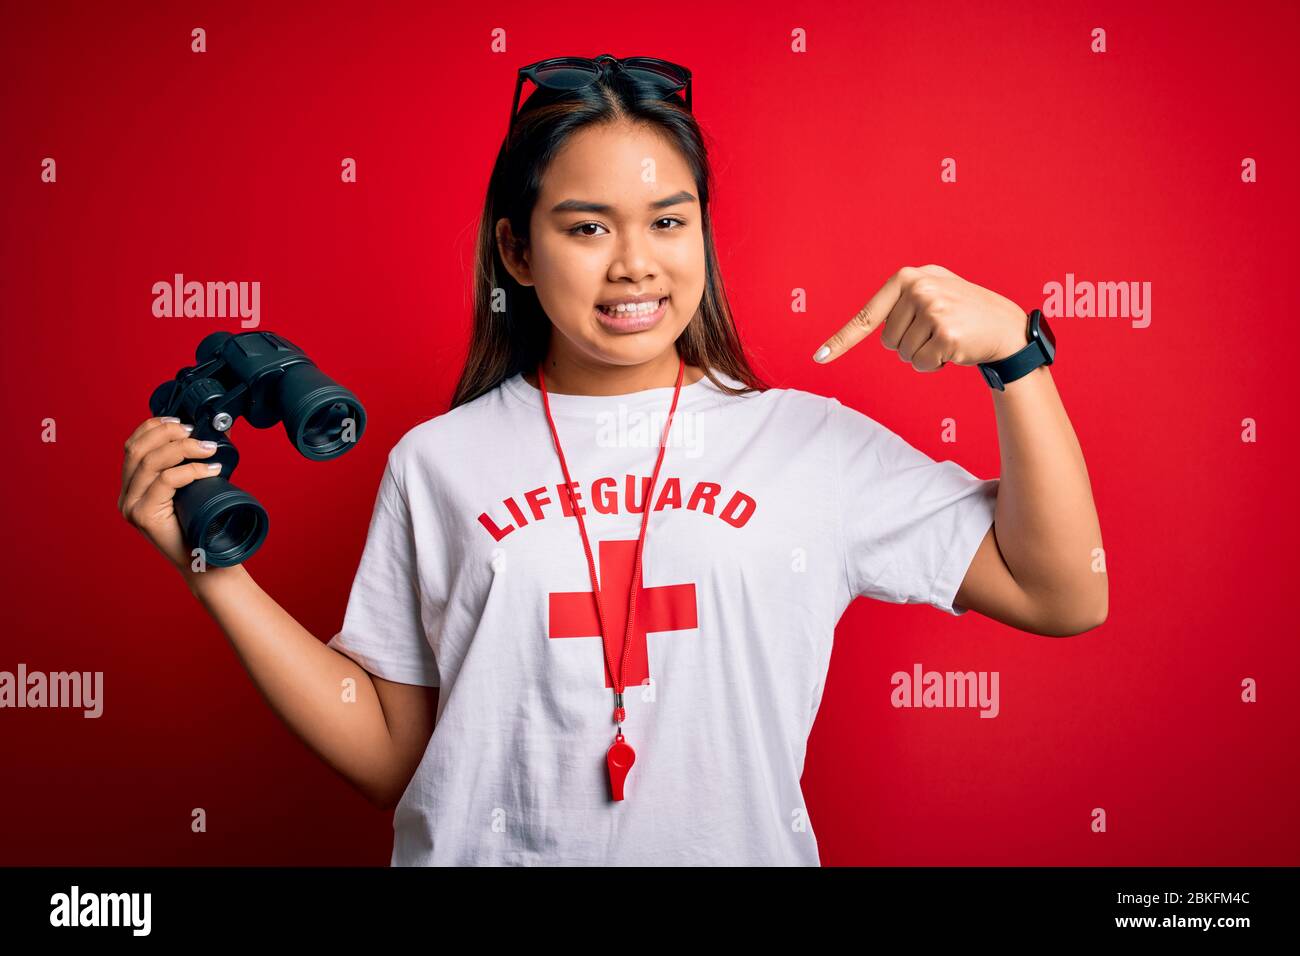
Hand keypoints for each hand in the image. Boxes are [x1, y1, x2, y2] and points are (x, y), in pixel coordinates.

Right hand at [118, 416, 222, 573]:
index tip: (181, 422)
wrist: (206, 561)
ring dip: (183, 449)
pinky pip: (165, 482)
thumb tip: (216, 429)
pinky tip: (211, 470)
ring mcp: (131, 506)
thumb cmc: (203, 524)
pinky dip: (190, 470)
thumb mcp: (195, 485)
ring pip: (150, 463)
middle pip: (137, 450)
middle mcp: (127, 496)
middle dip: (169, 434)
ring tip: (209, 449)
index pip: (132, 446)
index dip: (154, 427)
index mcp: (133, 486)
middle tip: (197, 435)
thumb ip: (193, 460)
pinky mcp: (143, 516)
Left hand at [812, 264, 1028, 370]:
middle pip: (888, 341)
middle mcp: (918, 289)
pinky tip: (954, 349)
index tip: (819, 358)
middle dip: (910, 344)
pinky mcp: (944, 332)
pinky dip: (934, 365)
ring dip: (923, 354)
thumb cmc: (962, 312)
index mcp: (908, 278)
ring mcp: (932, 309)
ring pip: (903, 354)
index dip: (842, 340)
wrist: (1004, 326)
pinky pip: (920, 364)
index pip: (868, 315)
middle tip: (938, 331)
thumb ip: (901, 299)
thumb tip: (865, 321)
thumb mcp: (931, 291)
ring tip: (947, 337)